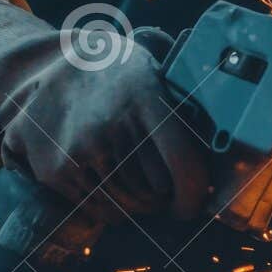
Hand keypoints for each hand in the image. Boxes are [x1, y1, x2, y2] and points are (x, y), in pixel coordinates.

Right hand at [1, 40, 207, 222]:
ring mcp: (79, 150)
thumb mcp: (152, 70)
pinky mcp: (55, 170)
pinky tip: (111, 189)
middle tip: (163, 192)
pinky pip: (95, 208)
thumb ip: (181, 106)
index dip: (192, 194)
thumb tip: (218, 144)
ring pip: (124, 206)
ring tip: (136, 190)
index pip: (182, 163)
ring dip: (136, 206)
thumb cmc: (117, 71)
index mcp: (143, 96)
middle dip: (163, 198)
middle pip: (154, 191)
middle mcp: (109, 125)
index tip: (191, 205)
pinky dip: (109, 208)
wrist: (52, 64)